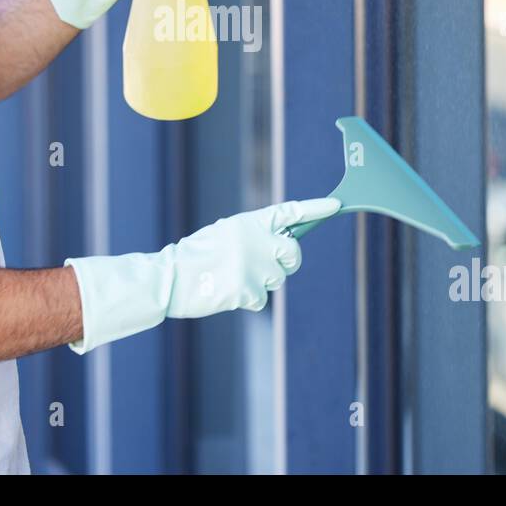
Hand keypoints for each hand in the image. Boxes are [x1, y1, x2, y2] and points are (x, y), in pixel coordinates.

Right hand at [61, 195, 340, 354]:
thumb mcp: (225, 234)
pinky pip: (261, 299)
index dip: (314, 208)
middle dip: (288, 261)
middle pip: (293, 252)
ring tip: (232, 278)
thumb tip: (282, 245)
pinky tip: (227, 293)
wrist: (169, 279)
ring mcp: (254, 266)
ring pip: (277, 279)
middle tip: (272, 264)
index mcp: (249, 222)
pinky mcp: (248, 290)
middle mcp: (256, 241)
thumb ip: (254, 236)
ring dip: (261, 282)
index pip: (289, 211)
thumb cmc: (196, 257)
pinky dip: (247, 300)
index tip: (335, 205)